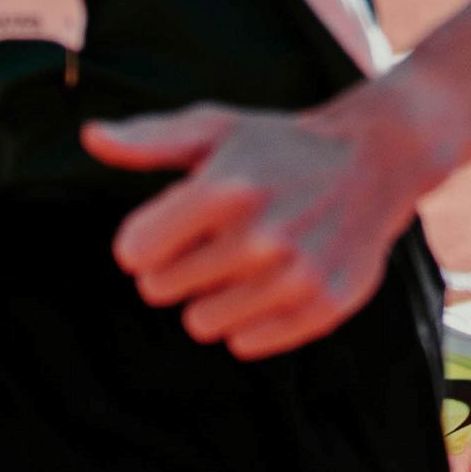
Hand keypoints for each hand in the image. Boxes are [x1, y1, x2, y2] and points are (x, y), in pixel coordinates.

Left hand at [81, 91, 436, 356]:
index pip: (133, 252)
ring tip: (249, 261)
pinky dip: (252, 320)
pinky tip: (275, 283)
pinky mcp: (323, 305)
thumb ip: (150, 140)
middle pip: (162, 290)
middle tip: (219, 239)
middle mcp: (261, 236)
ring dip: (214, 296)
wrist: (379, 158)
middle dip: (180, 265)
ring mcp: (296, 275)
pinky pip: (246, 343)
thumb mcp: (217, 129)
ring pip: (201, 323)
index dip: (148, 239)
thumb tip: (90, 137)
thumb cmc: (282, 144)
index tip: (177, 224)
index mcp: (225, 189)